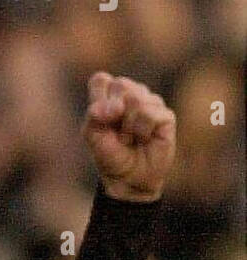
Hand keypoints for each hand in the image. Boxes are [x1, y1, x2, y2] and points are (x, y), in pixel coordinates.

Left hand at [82, 72, 175, 202]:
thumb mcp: (93, 136)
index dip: (99, 98)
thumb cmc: (110, 155)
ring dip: (127, 127)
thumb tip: (115, 106)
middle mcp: (132, 94)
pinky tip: (144, 139)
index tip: (99, 119)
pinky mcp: (165, 116)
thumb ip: (95, 115)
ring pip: (136, 99)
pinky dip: (141, 131)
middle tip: (116, 134)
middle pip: (120, 84)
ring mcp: (151, 102)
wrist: (129, 179)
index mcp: (110, 95)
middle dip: (113, 114)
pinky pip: (150, 113)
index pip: (101, 80)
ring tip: (130, 139)